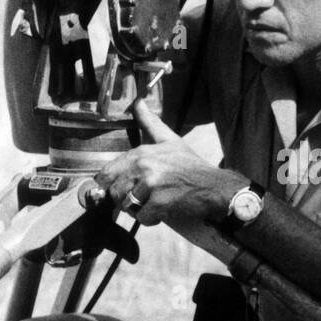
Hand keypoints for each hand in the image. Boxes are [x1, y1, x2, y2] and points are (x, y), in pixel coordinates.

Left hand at [93, 100, 239, 223]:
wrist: (214, 185)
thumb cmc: (191, 165)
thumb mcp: (169, 139)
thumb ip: (150, 122)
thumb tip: (138, 102)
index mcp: (141, 153)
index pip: (106, 173)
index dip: (110, 184)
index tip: (121, 187)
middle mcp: (144, 167)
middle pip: (114, 192)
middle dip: (125, 198)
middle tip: (141, 197)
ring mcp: (152, 186)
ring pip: (127, 206)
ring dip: (138, 209)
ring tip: (153, 202)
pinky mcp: (160, 203)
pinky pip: (142, 218)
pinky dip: (150, 219)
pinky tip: (162, 211)